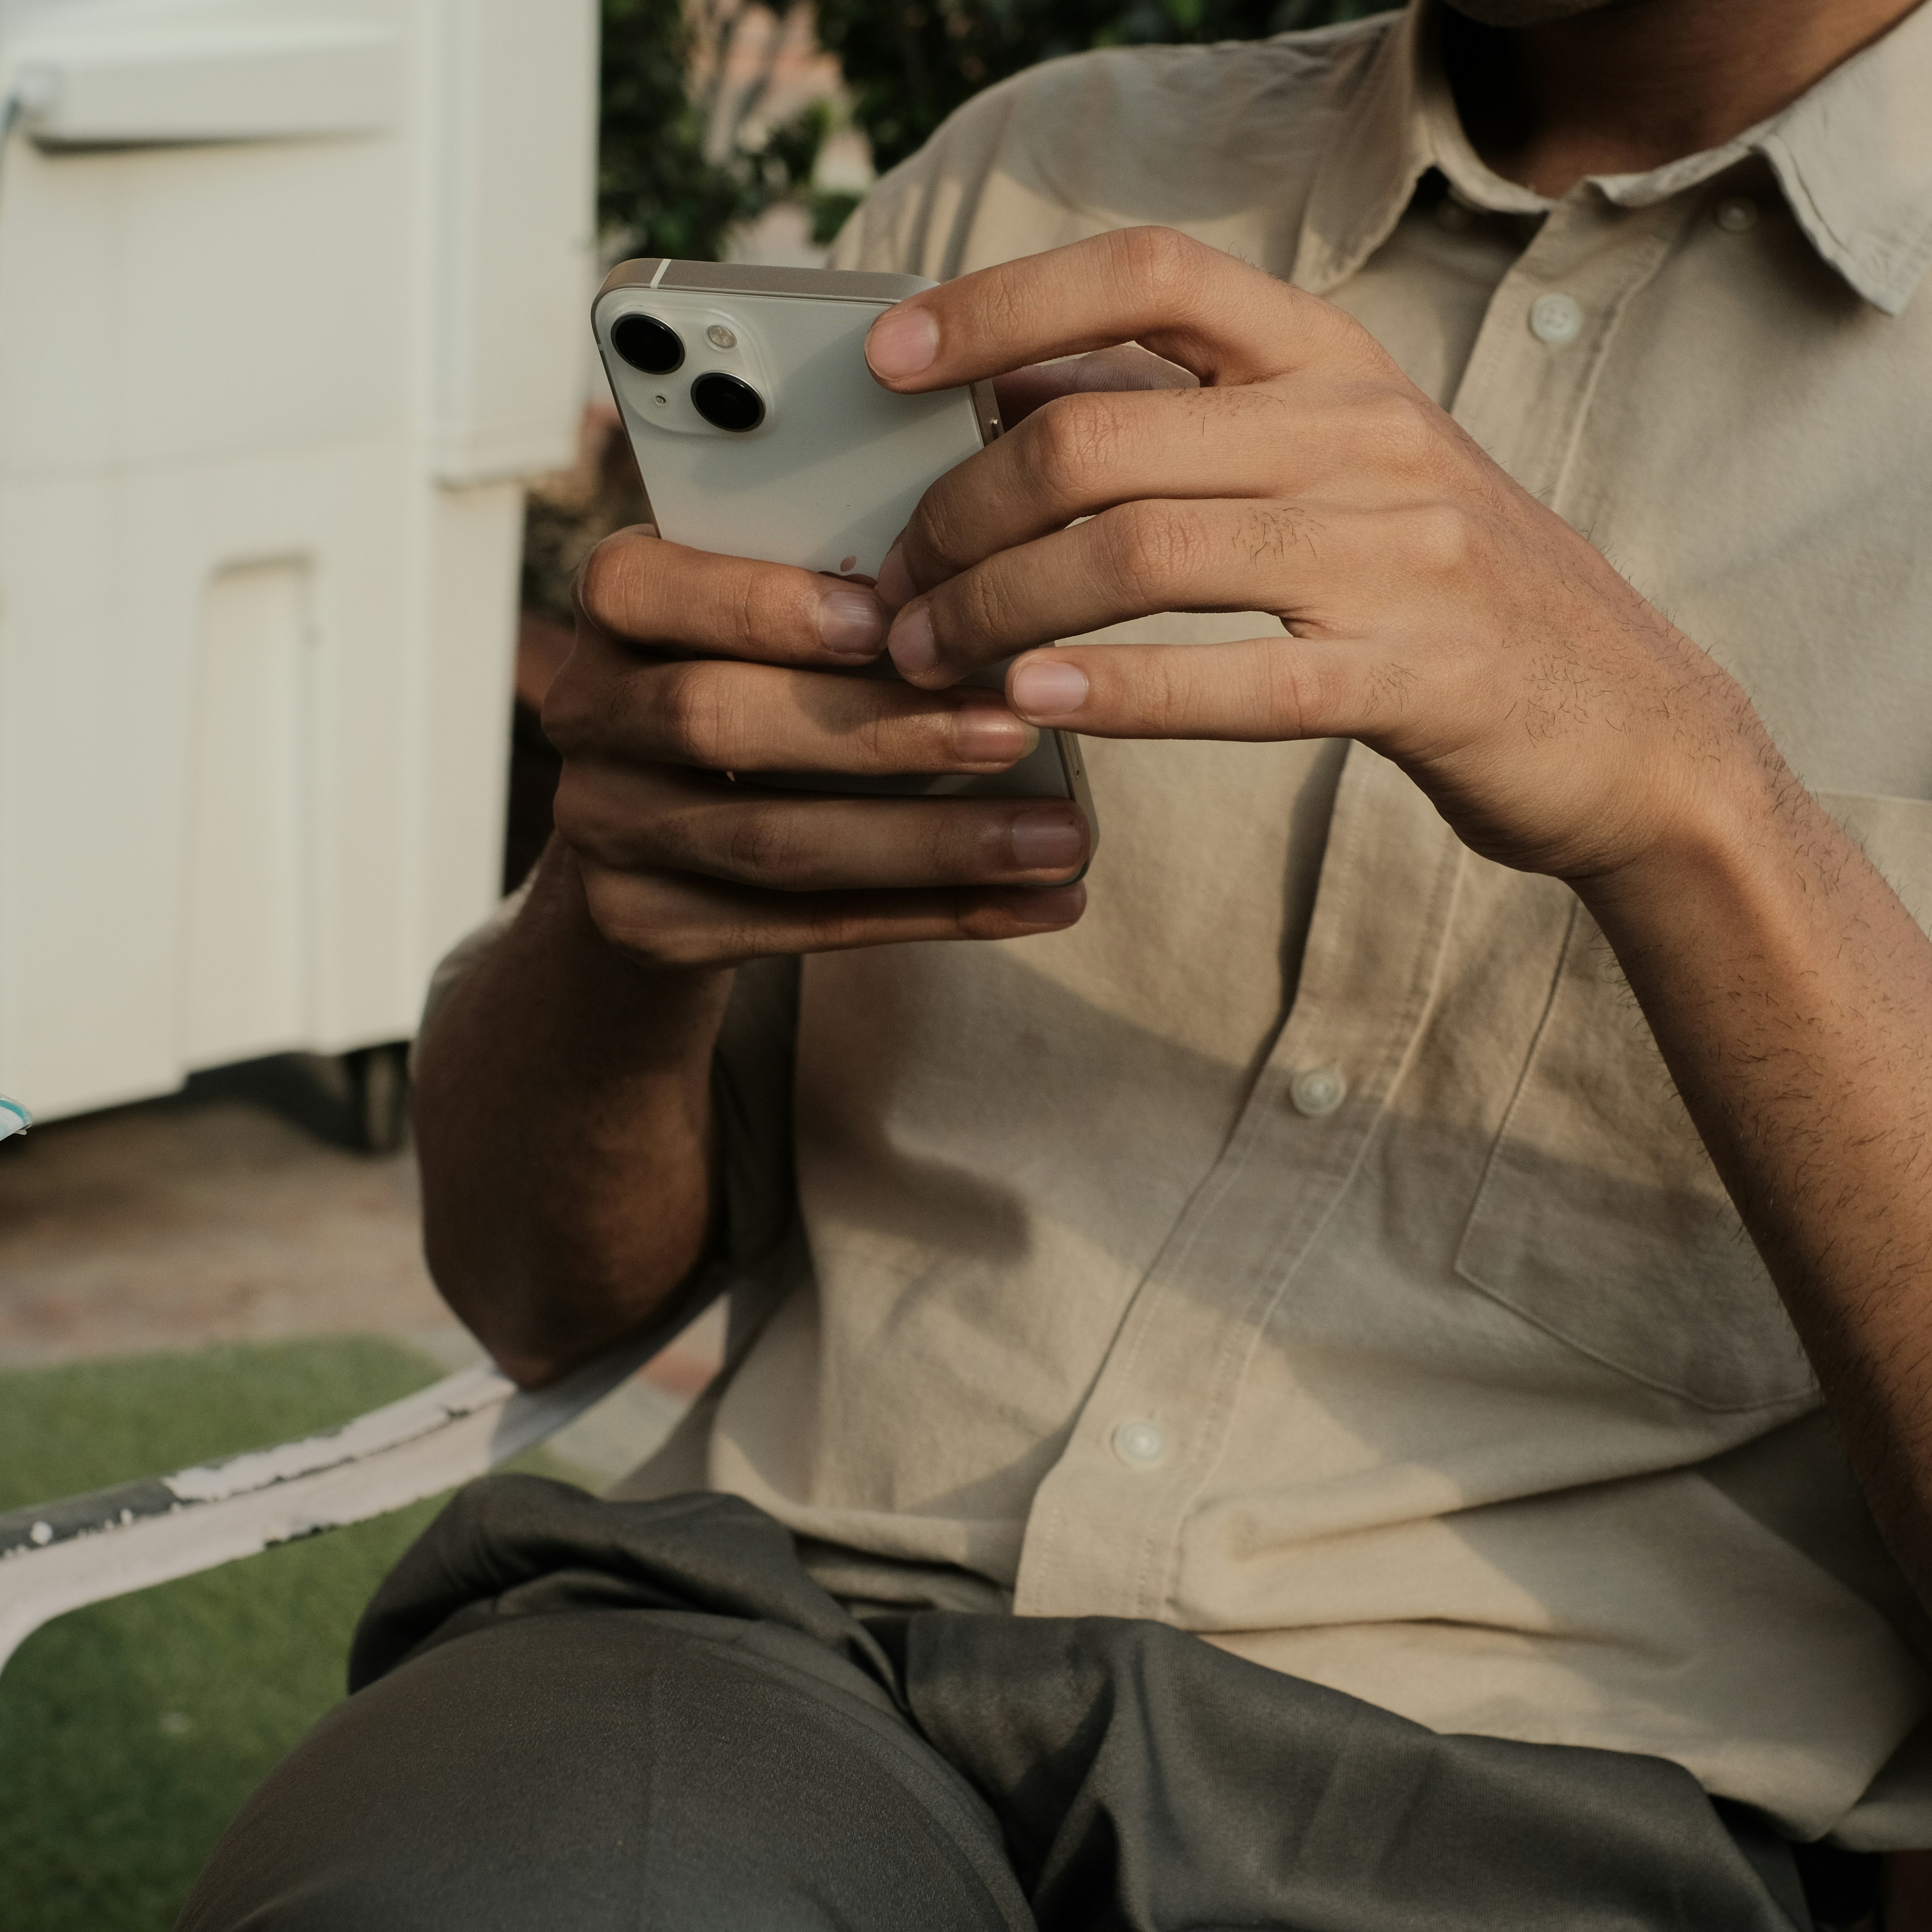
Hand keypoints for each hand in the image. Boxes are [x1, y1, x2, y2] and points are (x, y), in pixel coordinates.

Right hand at [540, 531, 1089, 968]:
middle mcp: (584, 717)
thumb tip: (993, 589)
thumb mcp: (766, 617)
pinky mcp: (647, 927)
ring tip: (1058, 840)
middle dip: (878, 732)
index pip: (647, 588)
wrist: (661, 833)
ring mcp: (605, 832)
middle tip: (1014, 732)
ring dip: (931, 844)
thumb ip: (836, 589)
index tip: (888, 620)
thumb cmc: (756, 682)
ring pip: (772, 844)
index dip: (764, 607)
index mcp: (613, 608)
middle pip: (715, 722)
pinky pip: (805, 926)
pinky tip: (1034, 903)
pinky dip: (933, 915)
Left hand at [865, 227, 1775, 884]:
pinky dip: (1119, 691)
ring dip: (1001, 610)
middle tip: (892, 590)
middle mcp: (1363, 433)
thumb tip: (1007, 388)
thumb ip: (1184, 422)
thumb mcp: (1327, 467)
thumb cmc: (1440, 592)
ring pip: (1143, 550)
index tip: (888, 362)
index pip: (1148, 273)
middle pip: (1101, 435)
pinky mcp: (1416, 677)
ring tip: (926, 661)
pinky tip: (1033, 706)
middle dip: (959, 515)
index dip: (1000, 302)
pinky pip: (1238, 676)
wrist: (1629, 724)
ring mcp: (1398, 553)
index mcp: (1334, 362)